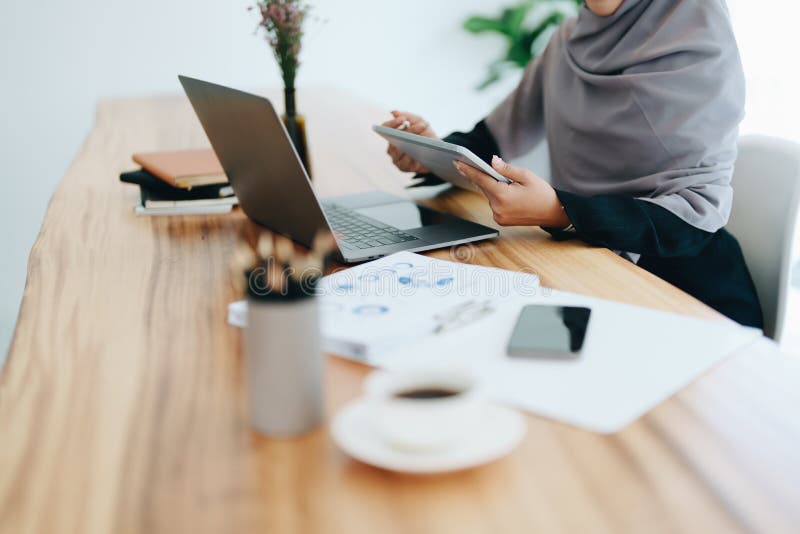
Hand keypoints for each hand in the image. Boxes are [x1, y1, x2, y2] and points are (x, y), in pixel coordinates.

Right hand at [382, 111, 436, 173]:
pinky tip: (419, 155)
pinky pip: (405, 163)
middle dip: (409, 132)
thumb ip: (408, 116)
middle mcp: (391, 148)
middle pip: (395, 139)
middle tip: (421, 126)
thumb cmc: (426, 136)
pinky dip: (412, 159)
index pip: (386, 127)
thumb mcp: (420, 122)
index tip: (403, 119)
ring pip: (399, 152)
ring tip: (420, 141)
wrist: (438, 152)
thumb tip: (393, 112)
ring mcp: (396, 158)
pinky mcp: (403, 168)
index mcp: (392, 135)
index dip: (393, 123)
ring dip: (410, 146)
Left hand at [454, 156, 570, 227]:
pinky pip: (494, 203)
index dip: (468, 170)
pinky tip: (505, 192)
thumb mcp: (526, 175)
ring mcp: (498, 216)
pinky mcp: (500, 220)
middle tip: (474, 165)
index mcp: (503, 195)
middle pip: (484, 187)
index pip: (481, 179)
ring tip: (501, 181)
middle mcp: (498, 208)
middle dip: (483, 177)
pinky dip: (496, 196)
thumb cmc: (541, 192)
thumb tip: (492, 161)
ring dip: (492, 187)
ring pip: (489, 196)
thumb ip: (506, 169)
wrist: (552, 213)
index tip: (457, 162)